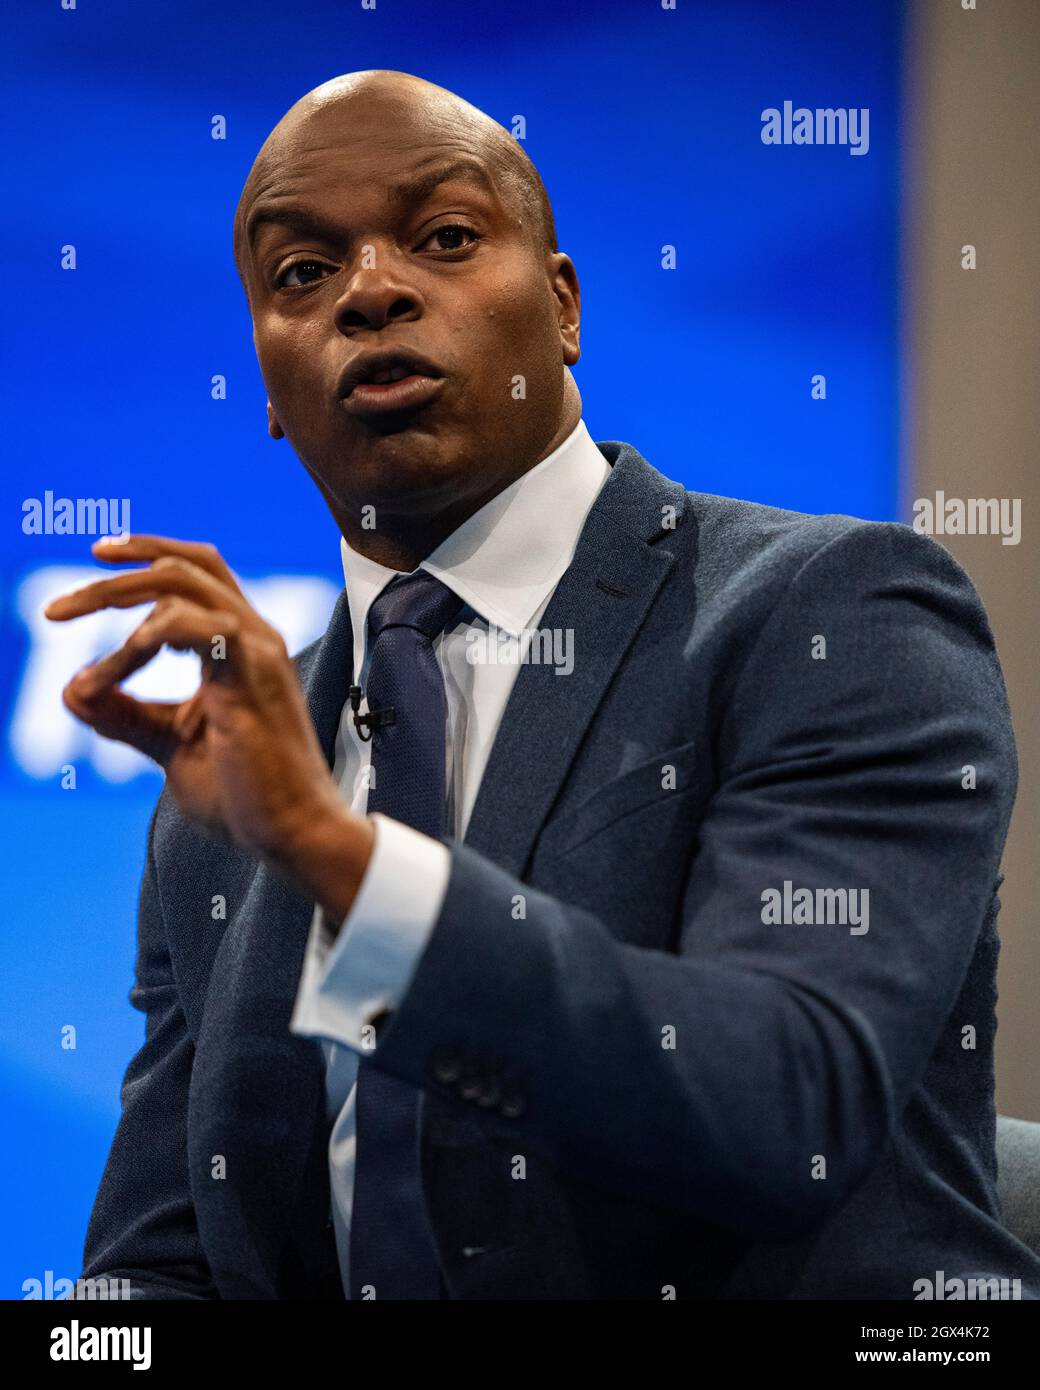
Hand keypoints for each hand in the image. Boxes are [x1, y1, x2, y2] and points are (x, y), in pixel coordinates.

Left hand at [44, 534, 372, 910]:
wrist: (293, 832)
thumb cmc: (247, 795)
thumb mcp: (170, 746)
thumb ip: (126, 715)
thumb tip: (71, 690)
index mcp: (241, 645)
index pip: (196, 571)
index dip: (146, 555)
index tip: (95, 562)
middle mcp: (254, 635)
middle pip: (185, 565)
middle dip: (114, 576)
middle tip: (57, 609)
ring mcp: (257, 650)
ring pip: (182, 583)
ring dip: (117, 606)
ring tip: (82, 653)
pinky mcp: (252, 676)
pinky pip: (198, 625)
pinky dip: (151, 633)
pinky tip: (126, 657)